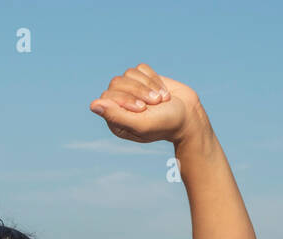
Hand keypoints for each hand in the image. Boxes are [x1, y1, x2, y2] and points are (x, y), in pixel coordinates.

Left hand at [89, 64, 203, 146]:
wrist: (189, 116)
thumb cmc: (166, 124)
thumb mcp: (141, 124)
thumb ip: (116, 116)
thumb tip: (93, 105)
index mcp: (115, 120)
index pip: (107, 97)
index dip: (125, 99)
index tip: (143, 108)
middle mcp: (120, 104)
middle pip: (116, 82)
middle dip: (139, 91)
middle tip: (155, 103)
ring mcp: (131, 90)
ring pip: (129, 73)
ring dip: (149, 85)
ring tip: (162, 99)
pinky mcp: (143, 79)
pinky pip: (141, 68)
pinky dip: (154, 78)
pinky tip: (163, 92)